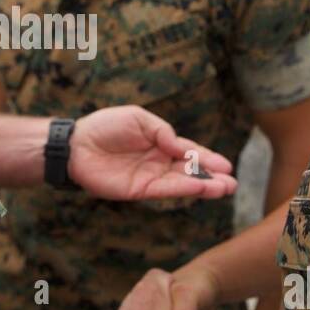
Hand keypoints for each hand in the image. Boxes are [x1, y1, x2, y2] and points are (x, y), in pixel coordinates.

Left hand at [69, 106, 236, 200]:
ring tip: (225, 189)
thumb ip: (163, 132)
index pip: (189, 151)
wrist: (76, 144)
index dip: (207, 158)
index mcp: (160, 143)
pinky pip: (165, 190)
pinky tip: (200, 188)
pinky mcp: (139, 190)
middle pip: (190, 171)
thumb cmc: (105, 126)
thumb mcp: (139, 118)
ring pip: (182, 183)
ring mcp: (150, 178)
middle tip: (233, 183)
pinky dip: (184, 189)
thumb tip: (183, 146)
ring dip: (204, 186)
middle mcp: (158, 162)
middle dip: (212, 177)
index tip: (227, 165)